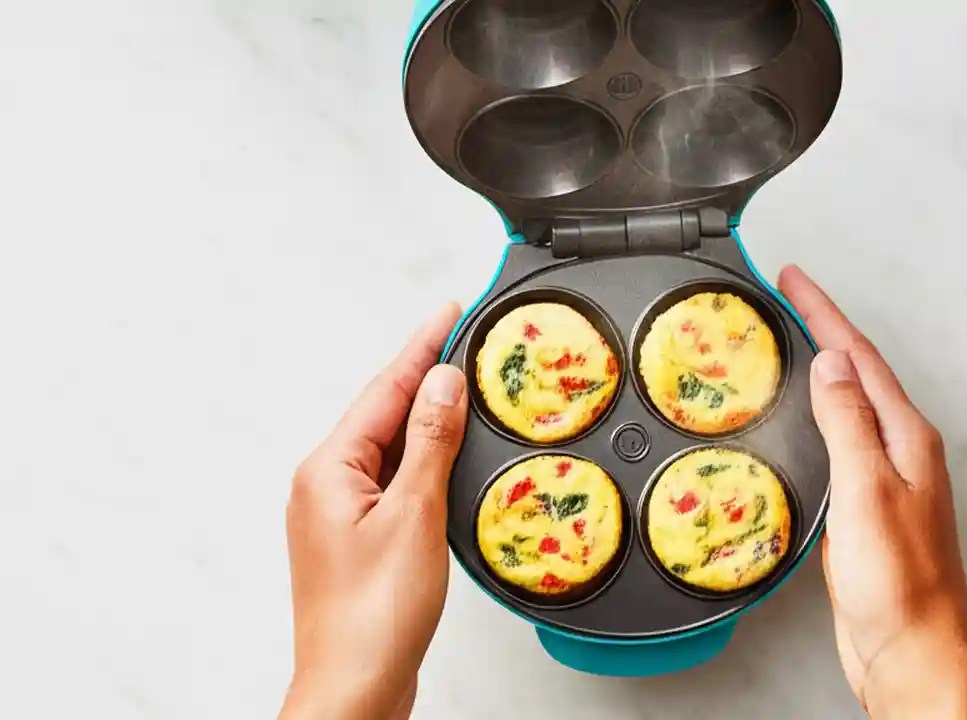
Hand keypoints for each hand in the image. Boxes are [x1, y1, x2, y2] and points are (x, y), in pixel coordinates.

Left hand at [280, 303, 467, 719]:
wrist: (353, 688)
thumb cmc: (371, 618)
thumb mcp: (413, 516)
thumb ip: (429, 443)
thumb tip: (441, 383)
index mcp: (328, 470)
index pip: (384, 390)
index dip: (421, 347)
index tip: (448, 313)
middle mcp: (325, 485)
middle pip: (381, 412)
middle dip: (422, 374)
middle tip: (462, 339)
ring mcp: (338, 514)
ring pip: (388, 446)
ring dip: (424, 415)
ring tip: (459, 385)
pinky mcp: (357, 539)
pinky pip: (392, 477)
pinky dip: (422, 457)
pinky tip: (444, 455)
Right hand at [778, 267, 966, 717]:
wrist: (912, 655)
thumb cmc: (899, 587)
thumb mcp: (868, 493)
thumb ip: (849, 425)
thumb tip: (831, 366)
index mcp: (908, 440)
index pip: (860, 358)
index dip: (824, 314)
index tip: (794, 280)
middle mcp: (904, 453)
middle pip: (860, 373)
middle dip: (824, 329)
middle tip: (789, 298)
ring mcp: (888, 481)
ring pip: (852, 406)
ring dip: (823, 370)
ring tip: (792, 342)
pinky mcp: (870, 509)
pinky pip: (842, 442)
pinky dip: (819, 416)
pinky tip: (805, 420)